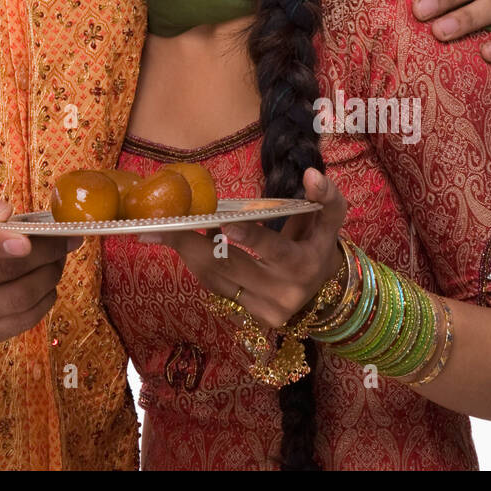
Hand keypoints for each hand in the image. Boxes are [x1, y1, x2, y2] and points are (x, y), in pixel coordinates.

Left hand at [139, 168, 346, 330]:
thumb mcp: (329, 220)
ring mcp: (263, 310)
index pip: (273, 250)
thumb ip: (325, 197)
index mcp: (302, 265)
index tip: (223, 222)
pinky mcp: (249, 316)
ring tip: (163, 229)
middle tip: (161, 224)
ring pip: (216, 278)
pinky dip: (199, 262)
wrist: (324, 291)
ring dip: (188, 251)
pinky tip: (187, 241)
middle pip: (229, 265)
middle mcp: (282, 293)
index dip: (249, 236)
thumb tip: (312, 174)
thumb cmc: (319, 244)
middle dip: (192, 242)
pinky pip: (215, 287)